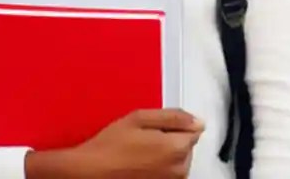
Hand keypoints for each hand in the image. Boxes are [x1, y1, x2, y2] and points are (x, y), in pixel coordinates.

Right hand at [25, 108, 204, 178]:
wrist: (91, 172)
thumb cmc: (111, 145)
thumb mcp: (140, 118)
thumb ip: (173, 117)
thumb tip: (198, 121)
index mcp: (177, 147)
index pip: (194, 129)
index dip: (174, 125)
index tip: (155, 128)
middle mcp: (180, 169)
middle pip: (187, 146)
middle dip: (172, 139)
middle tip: (144, 138)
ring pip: (179, 160)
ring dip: (166, 154)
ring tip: (140, 152)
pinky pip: (169, 172)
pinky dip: (160, 167)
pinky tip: (140, 164)